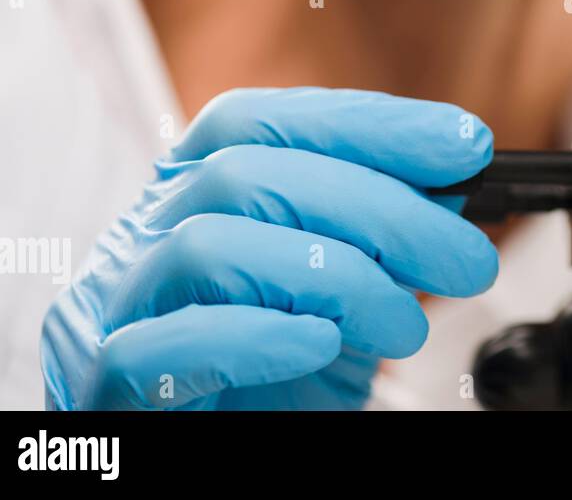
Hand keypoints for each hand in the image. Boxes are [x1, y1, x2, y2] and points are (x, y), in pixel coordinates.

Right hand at [41, 87, 497, 409]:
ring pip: (208, 244)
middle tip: (466, 257)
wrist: (217, 452)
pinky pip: (158, 345)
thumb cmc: (270, 374)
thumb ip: (376, 233)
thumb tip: (452, 180)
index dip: (368, 123)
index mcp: (190, 193)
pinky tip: (321, 345)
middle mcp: (141, 234)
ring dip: (335, 276)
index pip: (263, 120)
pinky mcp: (106, 383)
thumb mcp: (339, 291)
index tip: (464, 143)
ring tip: (404, 325)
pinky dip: (256, 337)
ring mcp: (112, 305)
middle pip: (247, 173)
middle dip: (381, 209)